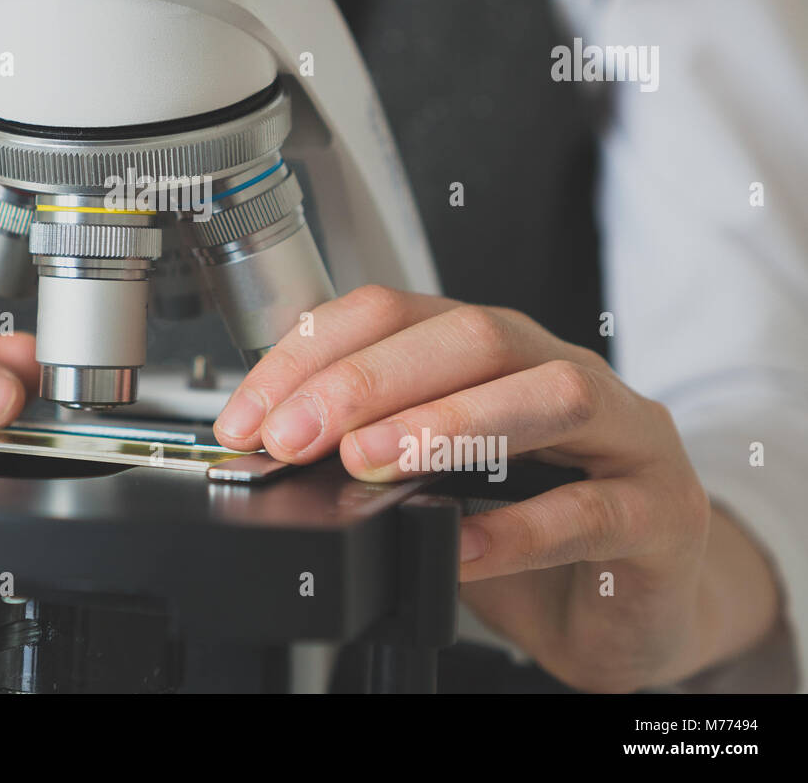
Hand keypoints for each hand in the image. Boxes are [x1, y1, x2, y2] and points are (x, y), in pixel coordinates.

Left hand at [213, 286, 780, 690]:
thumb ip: (371, 446)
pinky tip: (461, 543)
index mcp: (490, 349)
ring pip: (549, 394)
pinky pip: (595, 509)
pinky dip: (520, 527)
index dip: (311, 355)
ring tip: (371, 463)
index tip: (249, 418)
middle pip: (469, 336)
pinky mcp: (663, 511)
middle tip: (297, 437)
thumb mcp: (434, 474)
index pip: (392, 313)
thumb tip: (272, 443)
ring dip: (448, 422)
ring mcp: (623, 434)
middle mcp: (555, 368)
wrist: (631, 600)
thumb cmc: (524, 523)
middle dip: (369, 380)